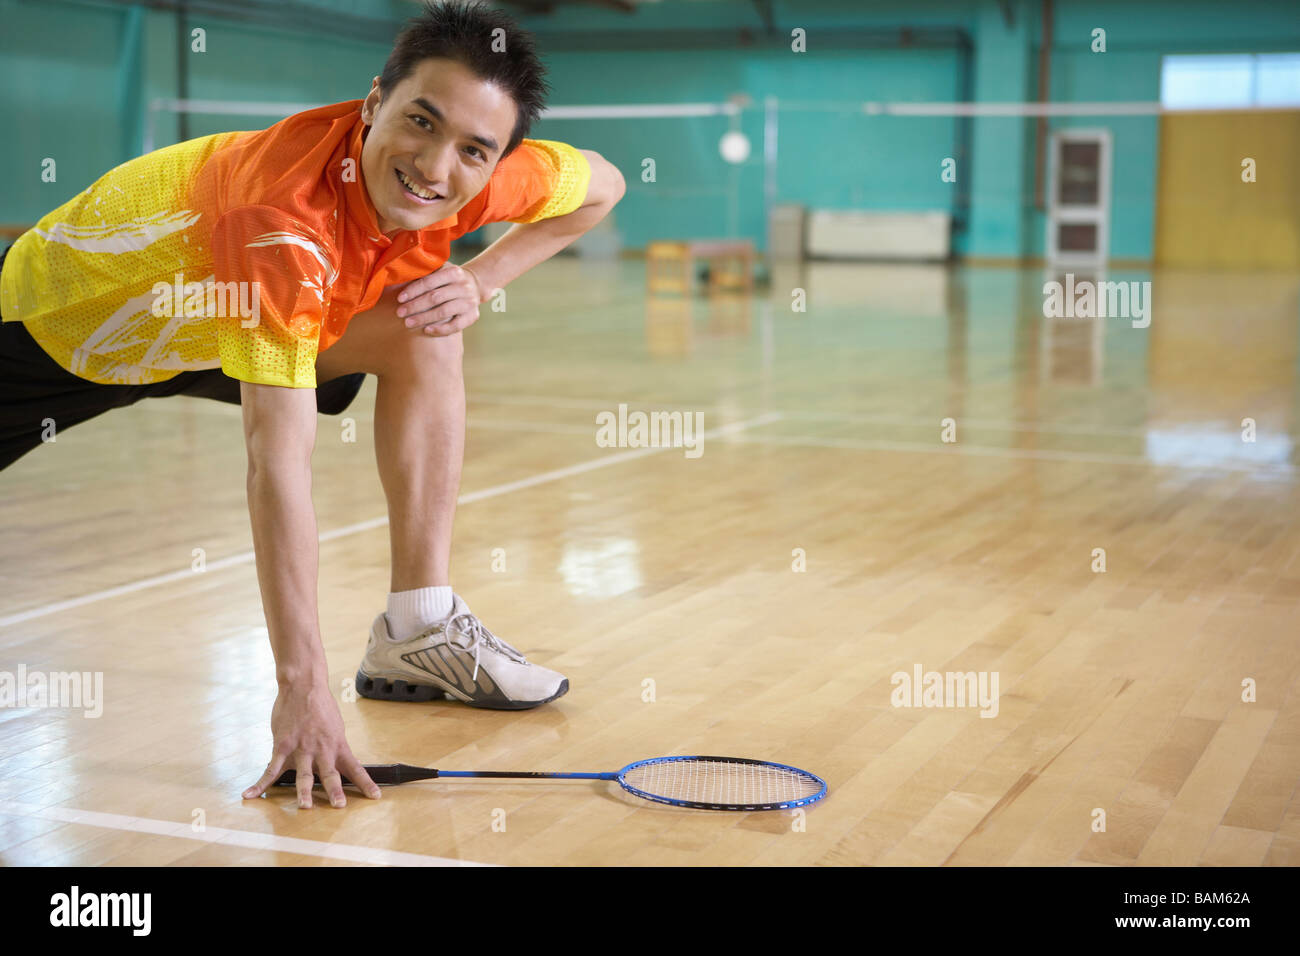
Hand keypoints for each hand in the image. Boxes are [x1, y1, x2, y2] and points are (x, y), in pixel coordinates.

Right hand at [242, 680, 380, 807]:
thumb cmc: (320, 706)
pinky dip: (260, 784)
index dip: (366, 783)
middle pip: (330, 774)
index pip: (355, 768)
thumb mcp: (335, 728)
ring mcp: (301, 749)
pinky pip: (270, 769)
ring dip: (304, 792)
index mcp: (337, 745)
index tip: (376, 796)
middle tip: (339, 805)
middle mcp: (321, 750)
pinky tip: (250, 795)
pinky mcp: (282, 746)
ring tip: (304, 807)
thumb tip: (343, 762)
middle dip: (335, 791)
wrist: (303, 686)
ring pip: (303, 774)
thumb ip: (334, 748)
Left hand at [395, 262, 485, 335]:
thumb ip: (426, 271)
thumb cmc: (449, 278)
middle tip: (400, 313)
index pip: (429, 282)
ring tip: (408, 323)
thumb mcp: (441, 268)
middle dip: (415, 306)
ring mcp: (469, 302)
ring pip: (444, 312)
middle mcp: (464, 286)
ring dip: (424, 318)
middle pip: (435, 298)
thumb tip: (401, 276)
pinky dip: (440, 329)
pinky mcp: (472, 316)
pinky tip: (426, 330)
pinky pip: (455, 326)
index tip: (399, 299)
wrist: (475, 285)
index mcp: (454, 272)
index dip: (413, 291)